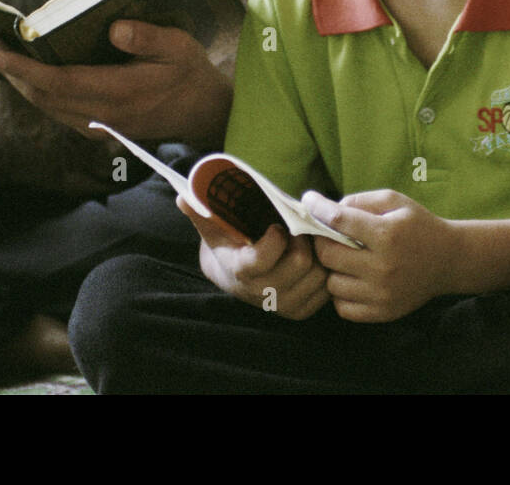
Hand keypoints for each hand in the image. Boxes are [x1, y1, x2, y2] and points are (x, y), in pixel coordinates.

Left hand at [0, 20, 230, 143]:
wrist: (205, 112)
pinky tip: (34, 79)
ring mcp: (101, 126)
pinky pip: (61, 114)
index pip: (60, 81)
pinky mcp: (102, 129)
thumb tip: (113, 29)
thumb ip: (147, 38)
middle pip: (45, 98)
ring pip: (49, 108)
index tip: (0, 51)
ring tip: (5, 60)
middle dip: (14, 74)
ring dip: (24, 86)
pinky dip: (41, 96)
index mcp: (121, 92)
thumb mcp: (179, 45)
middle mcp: (105, 114)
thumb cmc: (191, 72)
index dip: (25, 68)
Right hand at [177, 198, 328, 319]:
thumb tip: (183, 197)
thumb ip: (200, 210)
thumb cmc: (229, 241)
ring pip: (318, 275)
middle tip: (302, 227)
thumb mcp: (213, 225)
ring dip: (319, 254)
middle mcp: (261, 294)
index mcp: (240, 271)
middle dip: (304, 239)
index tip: (277, 224)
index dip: (276, 238)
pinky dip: (326, 270)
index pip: (262, 258)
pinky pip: (326, 289)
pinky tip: (317, 257)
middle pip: (300, 263)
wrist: (234, 274)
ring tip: (310, 240)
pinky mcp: (301, 311)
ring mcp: (282, 306)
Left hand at [305, 189, 458, 322]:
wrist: (449, 260)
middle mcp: (384, 266)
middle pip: (328, 256)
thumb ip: (360, 201)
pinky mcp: (382, 312)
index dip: (318, 209)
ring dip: (333, 270)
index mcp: (387, 234)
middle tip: (329, 236)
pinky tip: (353, 279)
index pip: (339, 221)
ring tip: (345, 260)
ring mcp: (382, 293)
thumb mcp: (395, 201)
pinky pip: (342, 308)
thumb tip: (326, 209)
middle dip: (323, 242)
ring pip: (332, 284)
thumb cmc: (418, 225)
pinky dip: (342, 293)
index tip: (308, 201)